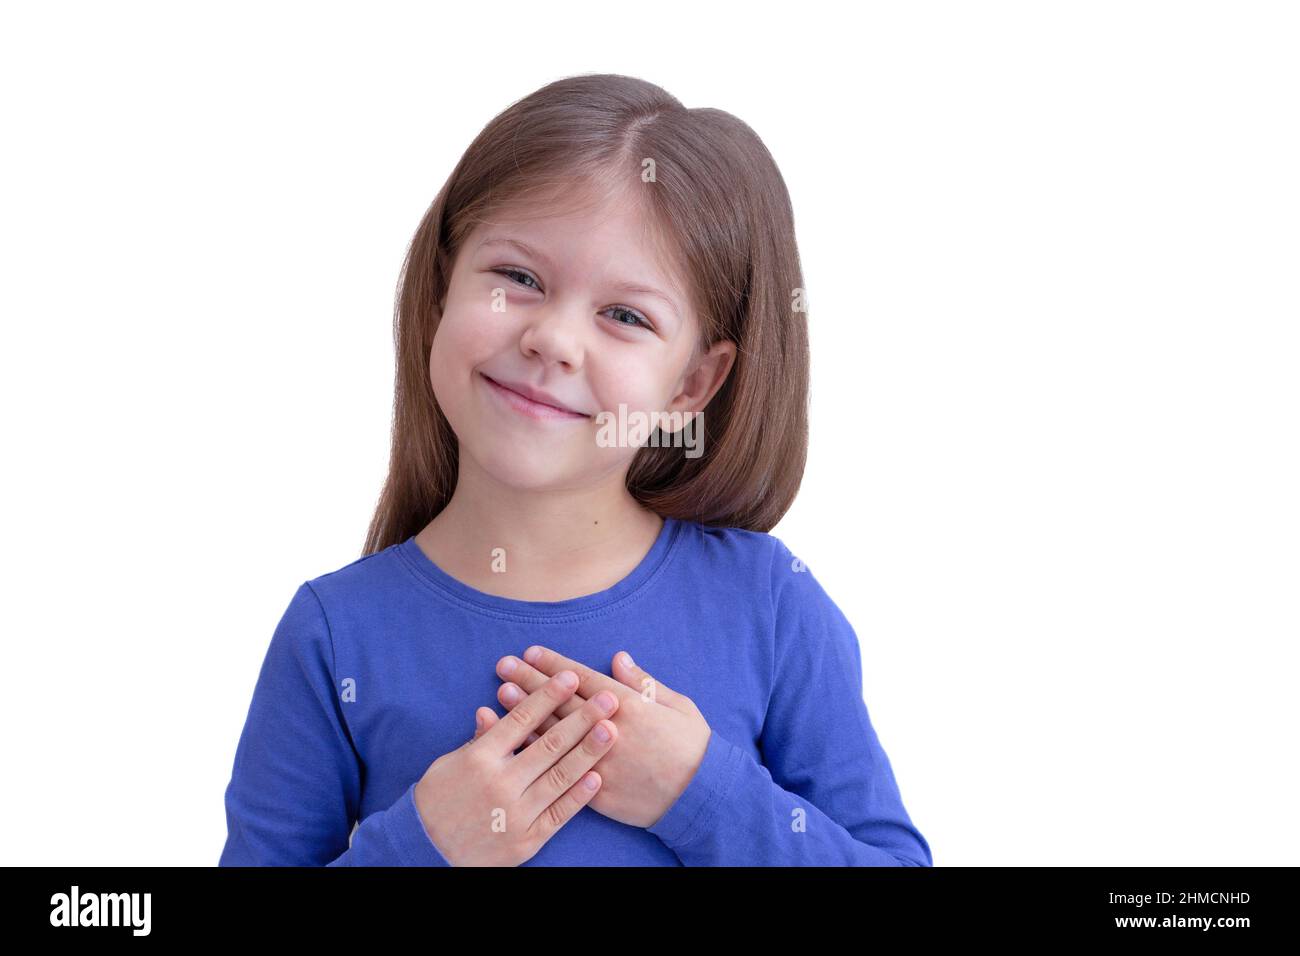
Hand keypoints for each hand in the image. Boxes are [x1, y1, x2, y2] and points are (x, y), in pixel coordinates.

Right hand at [413, 669, 619, 865]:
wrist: (427, 852)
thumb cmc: (439, 800)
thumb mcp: (450, 763)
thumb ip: (478, 739)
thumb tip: (490, 710)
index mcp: (481, 758)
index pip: (521, 720)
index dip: (547, 697)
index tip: (570, 677)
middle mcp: (500, 783)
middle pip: (548, 745)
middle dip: (581, 719)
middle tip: (606, 699)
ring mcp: (515, 813)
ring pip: (559, 777)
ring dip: (588, 752)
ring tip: (611, 731)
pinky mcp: (526, 840)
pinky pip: (558, 814)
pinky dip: (579, 795)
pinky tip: (597, 776)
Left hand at [490, 646, 710, 828]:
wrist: (699, 797)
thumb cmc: (692, 746)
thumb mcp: (677, 705)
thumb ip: (644, 681)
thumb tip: (618, 658)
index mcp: (629, 706)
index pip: (582, 679)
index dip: (554, 664)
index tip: (531, 651)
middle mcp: (609, 730)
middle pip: (561, 701)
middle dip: (530, 681)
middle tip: (503, 665)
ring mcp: (599, 761)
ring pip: (554, 732)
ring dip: (525, 712)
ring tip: (499, 694)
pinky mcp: (595, 790)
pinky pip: (558, 769)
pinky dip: (535, 755)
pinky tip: (516, 743)